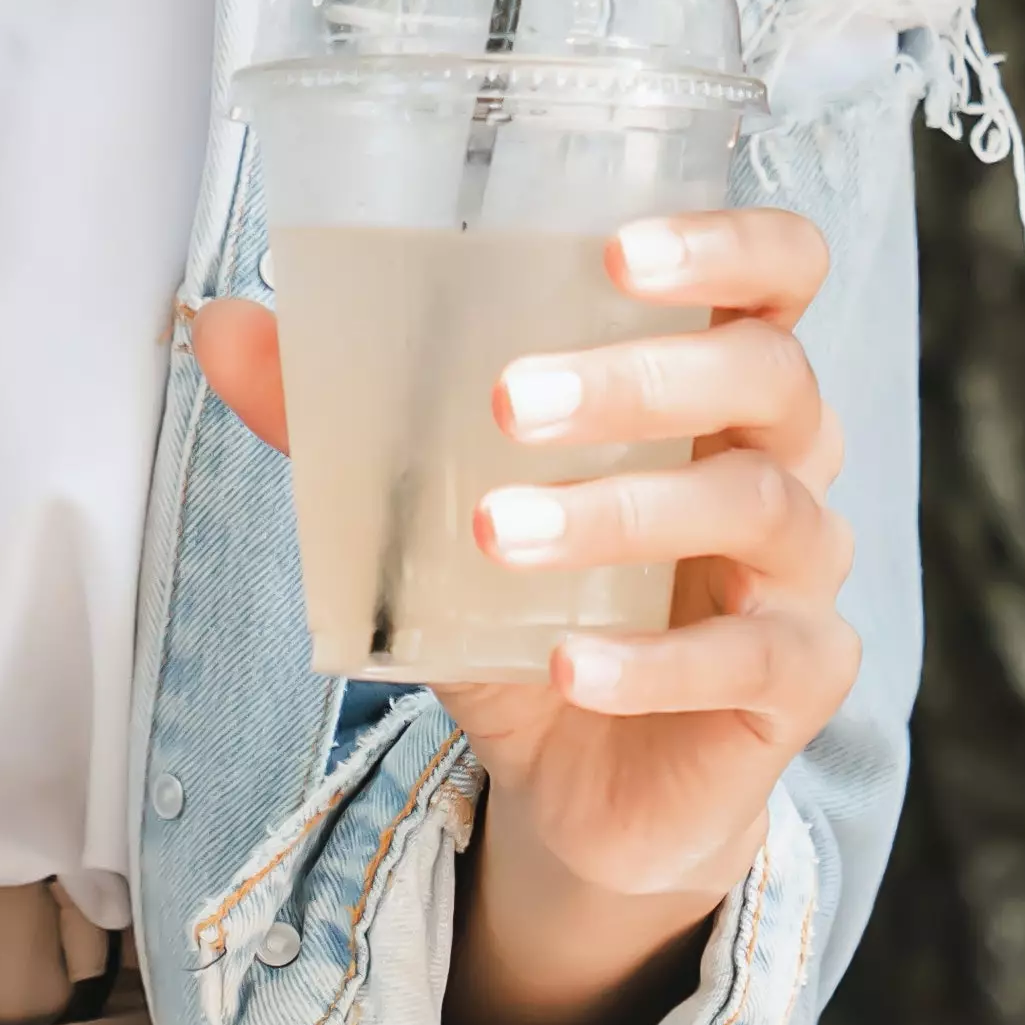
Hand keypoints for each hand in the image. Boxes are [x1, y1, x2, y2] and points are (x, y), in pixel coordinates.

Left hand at [186, 208, 854, 1003]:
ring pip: (753, 505)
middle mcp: (788, 453)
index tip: (615, 252)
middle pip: (765, 373)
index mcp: (722, 376)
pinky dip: (651, 663)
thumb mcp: (438, 512)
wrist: (591, 784)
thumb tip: (220, 326)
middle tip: (503, 400)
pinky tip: (564, 669)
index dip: (727, 240)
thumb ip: (347, 423)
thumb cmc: (539, 604)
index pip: (781, 268)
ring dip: (618, 512)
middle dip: (636, 377)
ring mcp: (804, 567)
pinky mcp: (801, 677)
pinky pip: (749, 657)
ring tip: (495, 532)